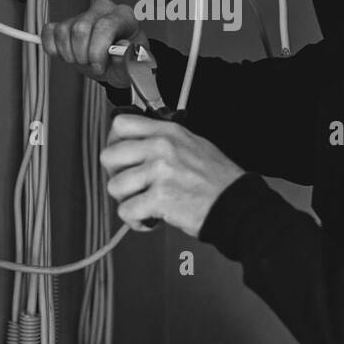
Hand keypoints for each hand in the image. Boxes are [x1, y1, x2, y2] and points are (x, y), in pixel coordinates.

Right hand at [40, 0, 145, 88]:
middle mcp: (102, 10)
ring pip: (63, 31)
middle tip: (92, 65)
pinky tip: (66, 55)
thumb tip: (122, 47)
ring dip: (69, 54)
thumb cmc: (125, 61)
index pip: (104, 26)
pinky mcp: (65, 22)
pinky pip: (49, 31)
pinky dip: (53, 48)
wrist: (115, 64)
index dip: (97, 51)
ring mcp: (82, 14)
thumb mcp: (132, 65)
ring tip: (83, 61)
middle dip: (83, 55)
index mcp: (123, 15)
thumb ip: (127, 58)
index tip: (99, 66)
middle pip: (80, 29)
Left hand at [100, 113, 244, 237]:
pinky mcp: (160, 198)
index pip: (121, 123)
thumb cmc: (218, 179)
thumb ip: (164, 140)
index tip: (121, 157)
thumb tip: (137, 145)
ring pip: (114, 186)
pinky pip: (126, 211)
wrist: (235, 204)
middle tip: (131, 185)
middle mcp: (162, 147)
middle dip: (115, 175)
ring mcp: (160, 172)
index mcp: (168, 131)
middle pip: (109, 156)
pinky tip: (150, 219)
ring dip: (126, 200)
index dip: (114, 142)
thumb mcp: (193, 143)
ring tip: (143, 204)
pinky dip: (136, 221)